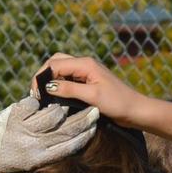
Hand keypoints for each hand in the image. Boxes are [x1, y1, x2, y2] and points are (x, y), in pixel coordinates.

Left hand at [0, 95, 99, 172]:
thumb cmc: (4, 158)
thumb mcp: (27, 160)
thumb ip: (45, 148)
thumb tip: (63, 131)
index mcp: (39, 158)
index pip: (69, 146)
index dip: (85, 135)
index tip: (95, 126)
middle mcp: (33, 146)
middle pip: (66, 130)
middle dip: (83, 119)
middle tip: (94, 109)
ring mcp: (22, 131)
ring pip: (51, 115)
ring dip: (59, 107)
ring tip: (63, 102)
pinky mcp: (12, 117)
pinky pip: (31, 104)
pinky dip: (35, 100)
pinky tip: (36, 100)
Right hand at [34, 54, 151, 125]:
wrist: (135, 110)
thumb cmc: (117, 103)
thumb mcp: (92, 96)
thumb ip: (69, 90)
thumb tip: (48, 87)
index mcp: (85, 64)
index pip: (54, 64)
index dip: (41, 77)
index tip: (36, 95)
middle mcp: (84, 64)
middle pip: (55, 62)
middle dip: (43, 75)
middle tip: (37, 94)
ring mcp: (86, 72)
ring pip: (61, 69)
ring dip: (50, 79)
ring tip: (44, 96)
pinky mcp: (88, 81)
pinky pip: (68, 78)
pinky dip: (59, 84)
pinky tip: (56, 97)